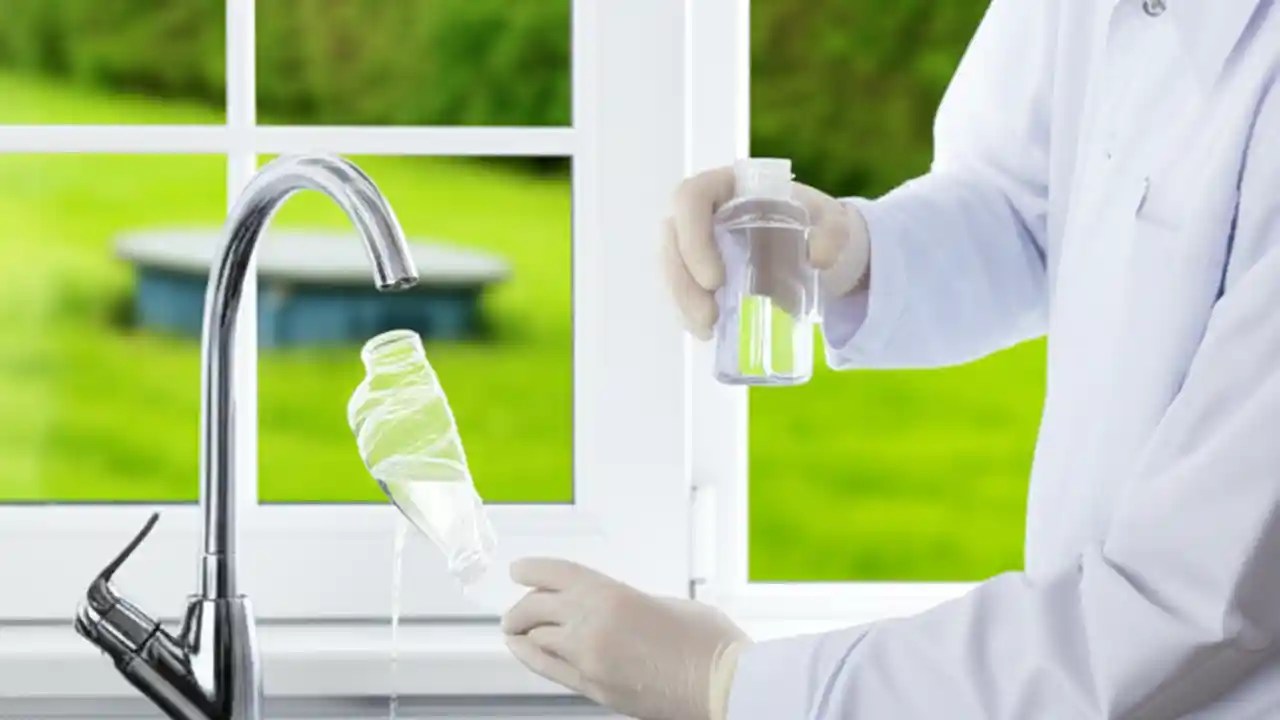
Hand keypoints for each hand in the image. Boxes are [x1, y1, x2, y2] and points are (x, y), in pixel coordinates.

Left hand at [502, 558, 750, 719]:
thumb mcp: (666, 604)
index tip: (518, 570)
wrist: (724, 686)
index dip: (532, 570)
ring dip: (525, 633)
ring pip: (538, 640)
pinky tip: (525, 651)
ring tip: (517, 632)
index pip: (556, 575)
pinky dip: (532, 657)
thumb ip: (629, 603)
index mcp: (612, 595)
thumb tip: (610, 608)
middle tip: (515, 610)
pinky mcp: (595, 690)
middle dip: (522, 608)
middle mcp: (592, 625)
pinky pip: (550, 670)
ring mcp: (590, 660)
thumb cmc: (709, 645)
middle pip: (537, 608)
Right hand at [662, 166, 870, 339]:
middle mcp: (703, 209)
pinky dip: (687, 310)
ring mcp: (694, 237)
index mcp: (727, 184)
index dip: (693, 238)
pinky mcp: (695, 265)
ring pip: (671, 265)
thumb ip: (832, 232)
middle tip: (710, 316)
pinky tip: (705, 332)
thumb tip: (816, 258)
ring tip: (707, 330)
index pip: (691, 198)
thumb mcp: (832, 221)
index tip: (716, 279)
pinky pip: (680, 285)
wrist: (812, 244)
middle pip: (673, 238)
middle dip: (684, 282)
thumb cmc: (813, 222)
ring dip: (682, 301)